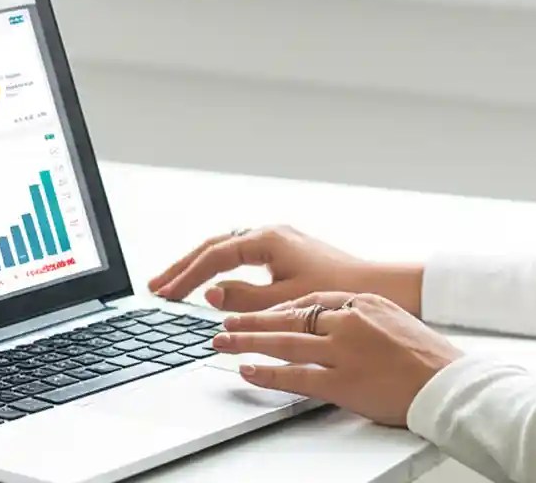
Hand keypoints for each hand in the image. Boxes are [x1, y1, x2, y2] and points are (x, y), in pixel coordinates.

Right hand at [148, 225, 376, 311]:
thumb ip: (246, 299)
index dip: (187, 276)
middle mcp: (271, 233)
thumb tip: (212, 294)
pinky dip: (220, 268)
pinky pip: (241, 255)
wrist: (378, 285)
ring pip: (227, 249)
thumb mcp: (287, 301)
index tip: (166, 294)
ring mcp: (279, 240)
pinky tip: (212, 282)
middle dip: (184, 267)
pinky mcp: (286, 252)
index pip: (215, 256)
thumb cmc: (338, 291)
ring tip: (175, 284)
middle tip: (157, 286)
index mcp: (269, 239)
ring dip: (200, 266)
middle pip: (215, 246)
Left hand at [211, 292, 463, 426]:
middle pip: (289, 316)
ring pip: (284, 342)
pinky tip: (248, 371)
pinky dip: (267, 374)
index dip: (281, 309)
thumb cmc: (428, 358)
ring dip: (249, 342)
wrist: (449, 382)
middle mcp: (349, 322)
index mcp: (362, 303)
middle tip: (226, 322)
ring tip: (224, 342)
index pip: (311, 300)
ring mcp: (343, 351)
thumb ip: (364, 319)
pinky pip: (295, 376)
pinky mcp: (342, 381)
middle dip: (253, 320)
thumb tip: (340, 325)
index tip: (263, 314)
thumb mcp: (395, 321)